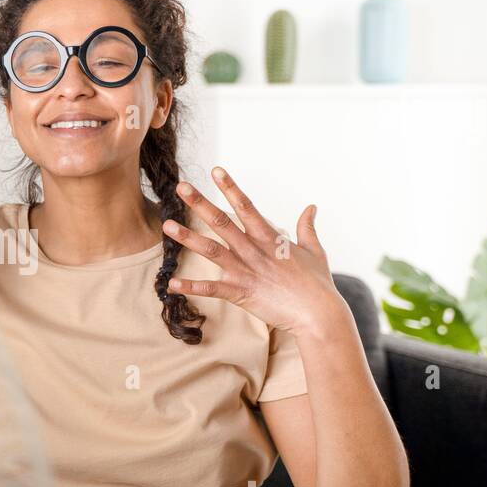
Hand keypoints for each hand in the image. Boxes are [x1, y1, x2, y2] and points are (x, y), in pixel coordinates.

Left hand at [160, 166, 343, 336]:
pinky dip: (191, 287)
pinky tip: (172, 283)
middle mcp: (253, 250)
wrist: (319, 315)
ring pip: (211, 250)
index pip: (246, 206)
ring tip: (167, 226)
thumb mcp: (315, 251)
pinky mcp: (241, 293)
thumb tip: (312, 207)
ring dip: (188, 238)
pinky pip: (211, 288)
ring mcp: (245, 271)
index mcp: (270, 238)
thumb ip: (307, 228)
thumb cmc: (318, 284)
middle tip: (181, 187)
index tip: (215, 171)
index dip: (230, 188)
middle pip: (222, 222)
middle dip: (200, 203)